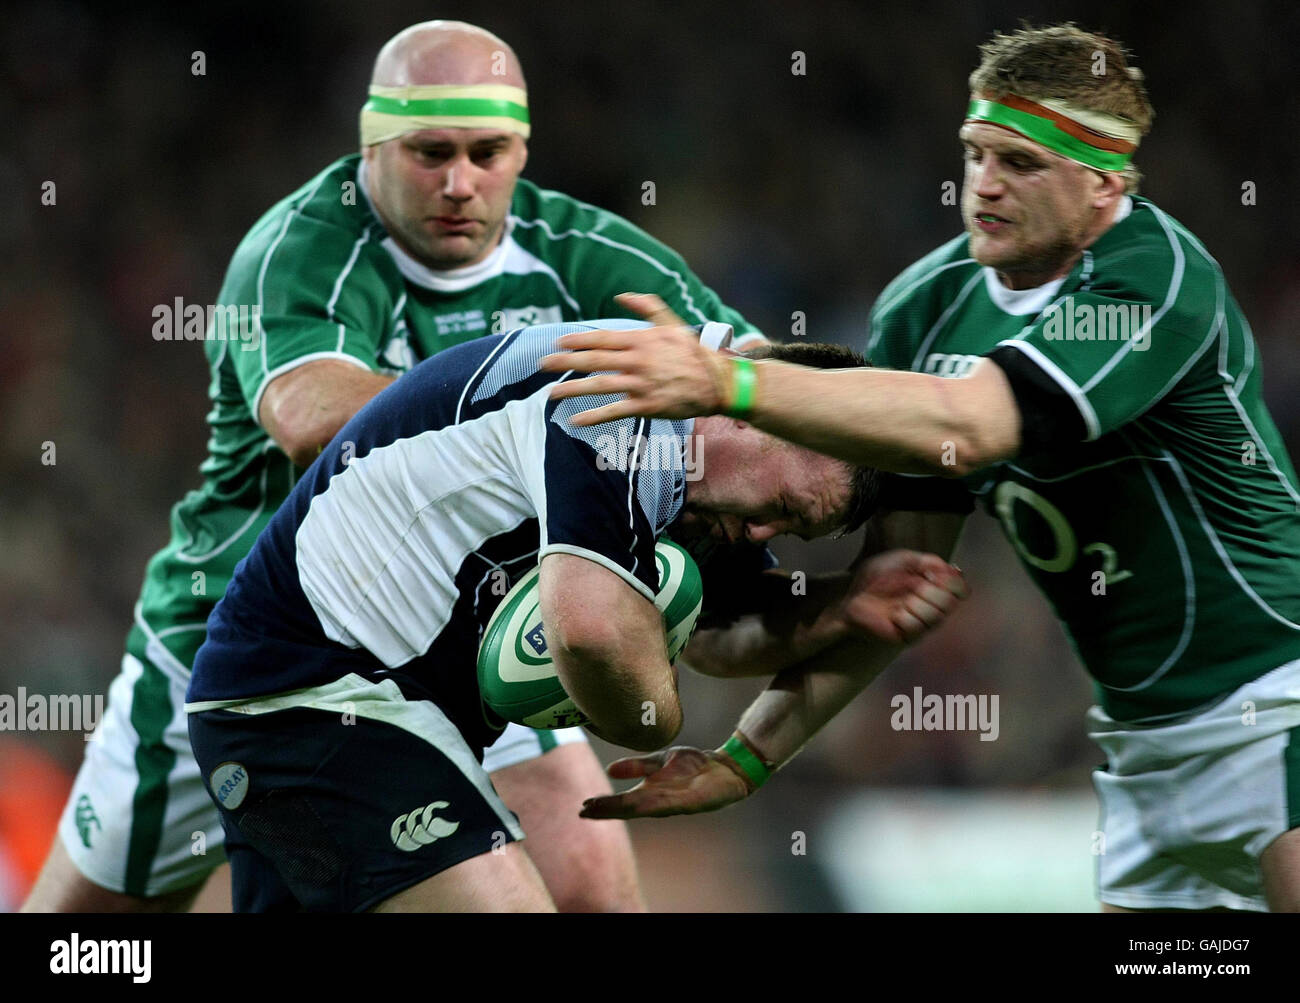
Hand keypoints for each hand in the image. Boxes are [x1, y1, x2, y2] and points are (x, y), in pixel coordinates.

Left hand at [539, 293, 732, 425]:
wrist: (716, 382)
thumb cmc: (693, 353)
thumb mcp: (671, 323)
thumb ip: (647, 306)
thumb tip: (621, 295)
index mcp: (641, 340)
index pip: (601, 339)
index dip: (577, 341)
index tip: (558, 343)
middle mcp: (637, 361)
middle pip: (593, 360)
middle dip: (564, 362)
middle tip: (542, 364)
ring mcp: (640, 384)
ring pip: (599, 386)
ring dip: (572, 389)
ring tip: (551, 394)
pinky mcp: (647, 406)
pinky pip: (614, 411)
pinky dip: (593, 416)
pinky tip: (574, 420)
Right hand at [579, 746, 751, 818]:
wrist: (724, 767)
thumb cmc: (695, 765)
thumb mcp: (661, 761)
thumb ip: (638, 766)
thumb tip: (610, 770)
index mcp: (650, 792)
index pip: (623, 801)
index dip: (604, 804)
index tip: (584, 806)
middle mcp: (658, 801)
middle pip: (626, 808)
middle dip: (606, 810)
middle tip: (583, 812)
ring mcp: (671, 802)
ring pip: (640, 808)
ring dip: (619, 810)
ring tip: (600, 810)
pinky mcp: (686, 801)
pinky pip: (663, 802)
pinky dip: (646, 804)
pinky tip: (632, 803)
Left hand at [839, 549, 966, 643]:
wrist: (852, 598)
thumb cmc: (875, 578)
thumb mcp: (902, 559)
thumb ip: (929, 561)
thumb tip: (955, 570)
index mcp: (934, 589)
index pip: (961, 590)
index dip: (954, 583)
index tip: (934, 576)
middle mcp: (932, 607)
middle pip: (950, 603)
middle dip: (930, 592)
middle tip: (912, 588)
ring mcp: (922, 624)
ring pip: (935, 616)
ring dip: (915, 604)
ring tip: (899, 603)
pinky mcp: (909, 638)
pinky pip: (917, 627)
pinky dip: (903, 617)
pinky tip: (893, 616)